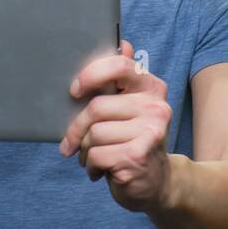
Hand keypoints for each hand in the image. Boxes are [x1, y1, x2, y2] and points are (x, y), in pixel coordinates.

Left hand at [59, 39, 173, 212]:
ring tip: (93, 157)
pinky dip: (91, 166)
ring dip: (84, 150)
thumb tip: (123, 44)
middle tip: (71, 142)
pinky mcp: (138, 156)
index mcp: (151, 88)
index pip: (119, 66)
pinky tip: (101, 171)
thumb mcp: (128, 109)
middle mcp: (155, 106)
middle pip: (96, 107)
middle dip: (77, 128)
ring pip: (93, 134)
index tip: (75, 90)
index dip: (91, 75)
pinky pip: (96, 155)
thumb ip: (121, 80)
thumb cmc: (132, 142)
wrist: (157, 183)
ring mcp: (150, 132)